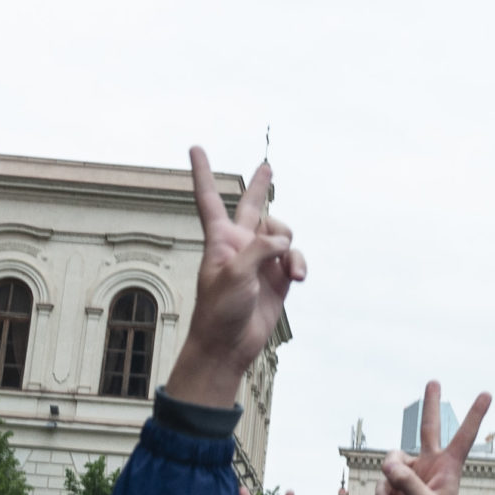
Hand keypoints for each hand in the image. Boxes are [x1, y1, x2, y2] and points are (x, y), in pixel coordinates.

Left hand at [164, 152, 305, 407]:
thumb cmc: (219, 310)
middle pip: (252, 207)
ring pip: (283, 235)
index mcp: (220, 239)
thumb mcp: (235, 274)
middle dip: (261, 187)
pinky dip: (299, 264)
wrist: (229, 346)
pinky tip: (297, 278)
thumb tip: (283, 241)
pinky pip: (294, 259)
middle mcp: (240, 244)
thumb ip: (259, 248)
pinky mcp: (277, 278)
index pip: (209, 198)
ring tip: (290, 270)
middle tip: (266, 167)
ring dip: (290, 246)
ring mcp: (260, 260)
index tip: (195, 148)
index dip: (202, 172)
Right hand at [376, 380, 491, 494]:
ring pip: (394, 460)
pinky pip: (384, 480)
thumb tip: (388, 463)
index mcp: (449, 469)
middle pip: (430, 429)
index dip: (475, 414)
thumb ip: (407, 481)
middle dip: (430, 406)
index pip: (464, 435)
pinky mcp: (399, 490)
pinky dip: (381, 490)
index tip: (487, 394)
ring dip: (388, 475)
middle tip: (434, 382)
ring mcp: (415, 477)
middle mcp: (433, 468)